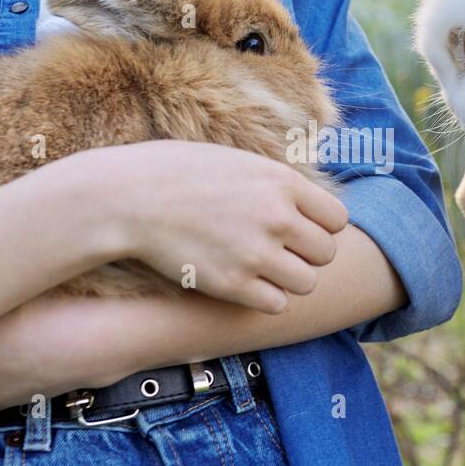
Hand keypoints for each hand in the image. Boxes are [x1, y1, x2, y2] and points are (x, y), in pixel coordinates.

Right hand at [88, 140, 348, 313]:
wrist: (127, 198)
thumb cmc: (175, 173)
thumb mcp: (236, 161)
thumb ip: (274, 184)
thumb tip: (303, 202)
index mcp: (282, 182)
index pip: (337, 220)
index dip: (320, 227)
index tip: (298, 228)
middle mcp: (277, 218)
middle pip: (327, 253)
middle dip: (306, 254)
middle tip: (277, 251)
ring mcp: (256, 253)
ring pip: (307, 282)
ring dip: (288, 279)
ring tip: (261, 269)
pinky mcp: (233, 285)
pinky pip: (276, 304)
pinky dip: (264, 298)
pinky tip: (242, 283)